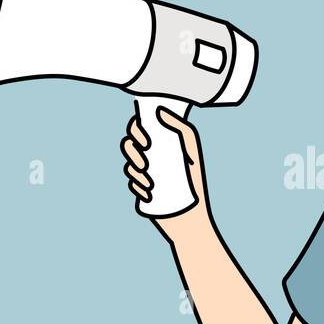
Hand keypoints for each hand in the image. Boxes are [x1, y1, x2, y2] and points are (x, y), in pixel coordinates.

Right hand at [122, 107, 211, 243]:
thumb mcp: (191, 149)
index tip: (146, 141)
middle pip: (129, 145)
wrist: (191, 212)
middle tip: (145, 162)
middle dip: (133, 153)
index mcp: (159, 142)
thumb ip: (181, 128)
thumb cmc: (194, 178)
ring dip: (134, 172)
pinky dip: (137, 187)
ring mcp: (144, 172)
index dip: (136, 130)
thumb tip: (160, 111)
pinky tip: (148, 192)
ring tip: (149, 182)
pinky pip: (131, 183)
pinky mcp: (140, 188)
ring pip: (128, 165)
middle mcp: (149, 155)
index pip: (139, 128)